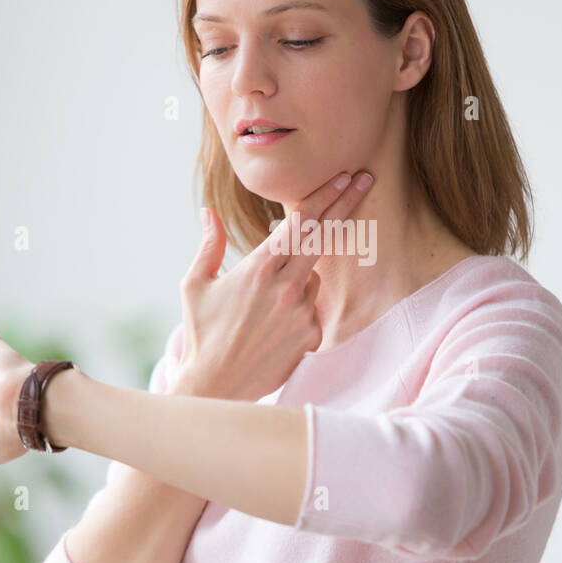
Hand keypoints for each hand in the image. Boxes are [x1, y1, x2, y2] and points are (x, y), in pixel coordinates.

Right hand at [174, 170, 374, 401]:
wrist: (217, 385)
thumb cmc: (202, 333)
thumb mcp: (196, 284)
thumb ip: (209, 245)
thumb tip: (208, 213)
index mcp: (259, 267)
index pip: (300, 223)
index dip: (324, 196)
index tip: (343, 177)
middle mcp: (286, 285)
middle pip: (324, 235)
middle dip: (345, 204)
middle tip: (365, 180)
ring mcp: (302, 310)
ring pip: (313, 276)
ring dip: (299, 277)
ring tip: (264, 305)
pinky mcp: (312, 334)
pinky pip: (312, 308)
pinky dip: (298, 308)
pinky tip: (272, 327)